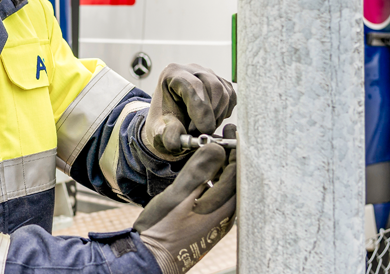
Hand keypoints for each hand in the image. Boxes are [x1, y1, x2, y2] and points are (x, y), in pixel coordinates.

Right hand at [133, 124, 237, 273]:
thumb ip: (198, 172)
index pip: (238, 172)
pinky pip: (217, 195)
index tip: (229, 131)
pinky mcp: (206, 222)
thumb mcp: (178, 197)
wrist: (150, 259)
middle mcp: (224, 215)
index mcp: (222, 208)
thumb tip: (217, 149)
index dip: (236, 148)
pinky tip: (203, 173)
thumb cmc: (162, 231)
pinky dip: (214, 179)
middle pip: (236, 178)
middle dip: (230, 154)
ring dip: (221, 166)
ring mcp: (216, 220)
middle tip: (224, 134)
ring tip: (212, 148)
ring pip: (227, 187)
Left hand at [141, 63, 235, 159]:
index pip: (192, 85)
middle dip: (211, 114)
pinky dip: (224, 114)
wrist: (172, 121)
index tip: (203, 130)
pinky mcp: (222, 84)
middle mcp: (193, 69)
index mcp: (172, 74)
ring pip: (225, 94)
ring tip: (203, 129)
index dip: (201, 109)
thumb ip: (166, 135)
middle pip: (214, 87)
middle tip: (202, 133)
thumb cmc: (165, 123)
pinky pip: (231, 99)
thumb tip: (176, 141)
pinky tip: (211, 121)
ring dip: (218, 117)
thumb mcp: (159, 131)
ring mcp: (209, 74)